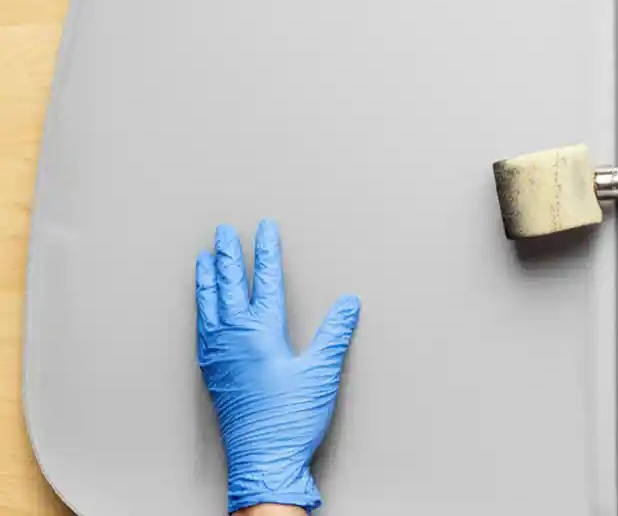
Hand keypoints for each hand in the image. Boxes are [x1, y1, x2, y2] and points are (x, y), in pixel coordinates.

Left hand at [196, 220, 360, 513]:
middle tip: (223, 232)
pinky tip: (202, 305)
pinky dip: (201, 305)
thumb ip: (335, 334)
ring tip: (204, 257)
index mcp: (262, 331)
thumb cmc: (289, 419)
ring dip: (207, 277)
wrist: (262, 459)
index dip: (266, 250)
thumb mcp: (321, 372)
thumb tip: (348, 304)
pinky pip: (201, 325)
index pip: (265, 279)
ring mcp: (218, 353)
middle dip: (227, 254)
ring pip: (209, 303)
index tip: (265, 228)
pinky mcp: (212, 370)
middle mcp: (233, 336)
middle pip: (228, 284)